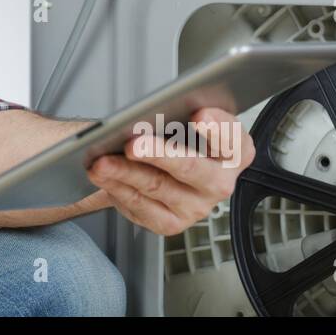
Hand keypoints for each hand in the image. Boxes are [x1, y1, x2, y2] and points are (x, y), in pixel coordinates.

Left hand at [85, 107, 255, 236]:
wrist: (159, 165)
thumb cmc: (176, 134)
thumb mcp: (184, 116)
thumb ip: (178, 111)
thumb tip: (148, 111)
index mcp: (234, 151)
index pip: (232, 140)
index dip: (216, 128)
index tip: (198, 115)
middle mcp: (219, 182)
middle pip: (191, 168)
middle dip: (159, 154)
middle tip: (133, 144)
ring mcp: (196, 207)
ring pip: (157, 187)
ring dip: (124, 172)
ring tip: (101, 161)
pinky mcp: (171, 223)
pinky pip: (140, 207)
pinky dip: (118, 189)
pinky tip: (103, 176)